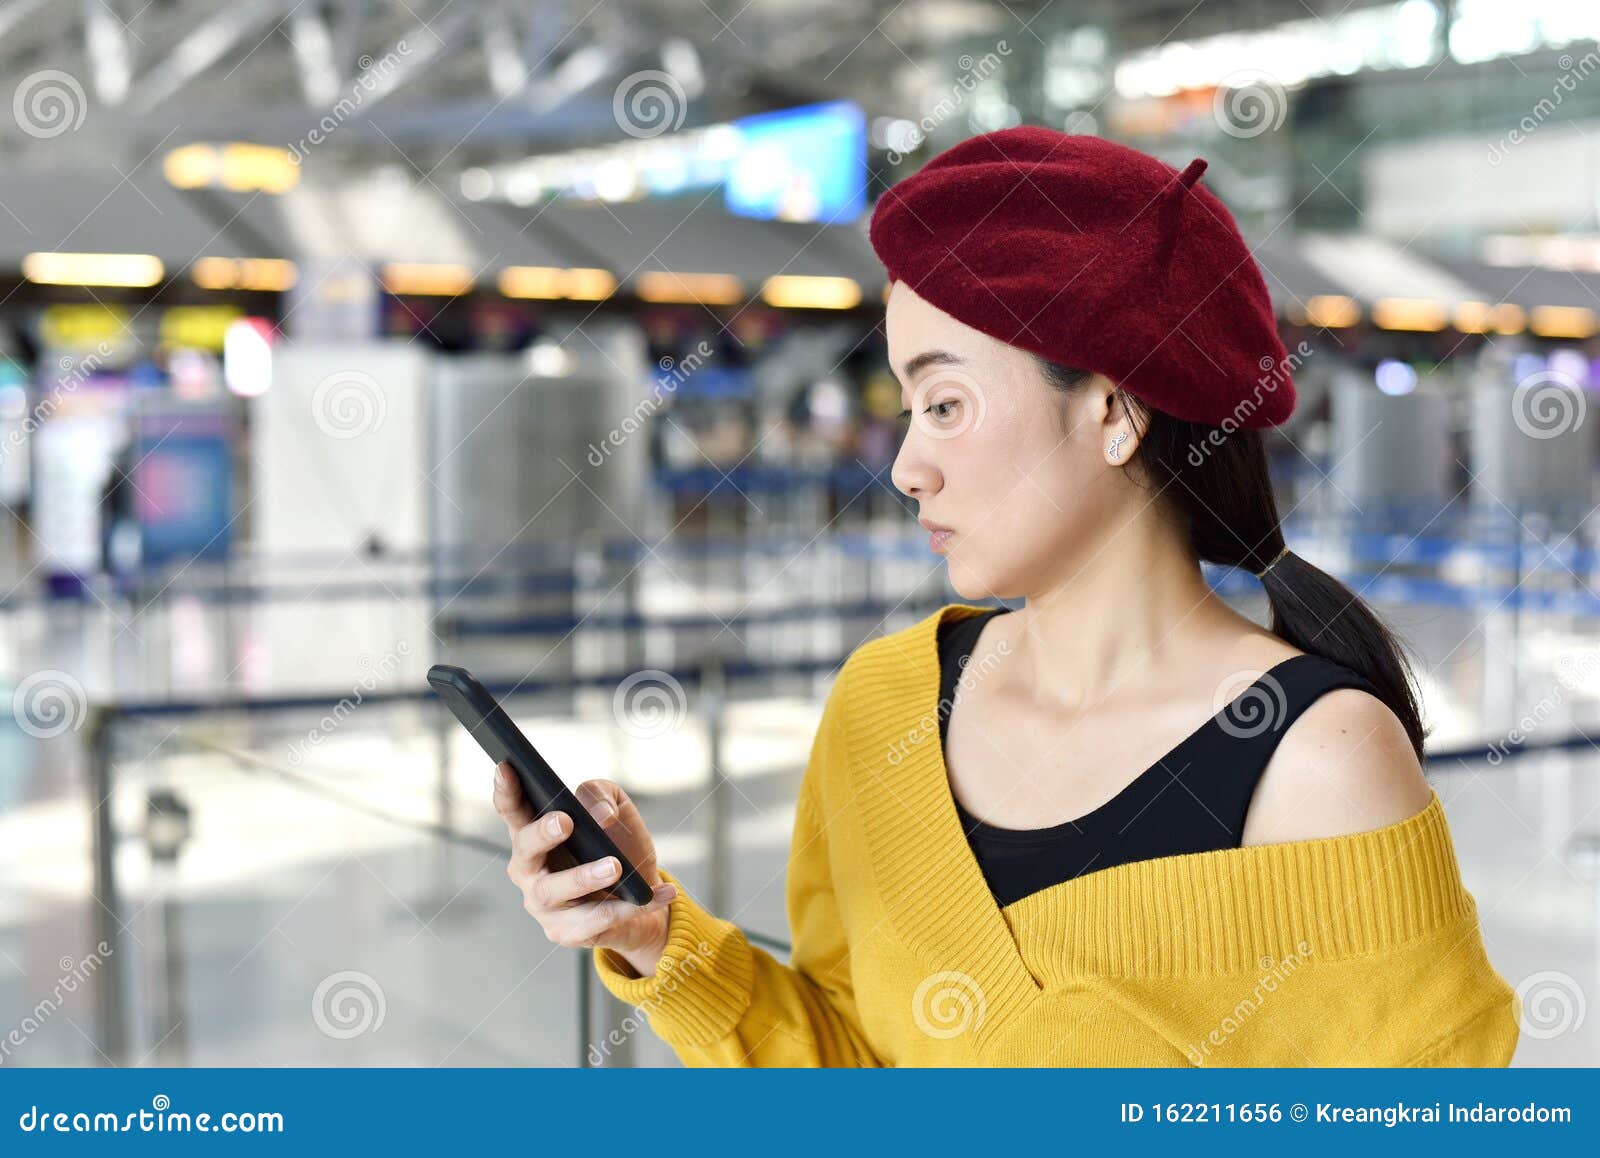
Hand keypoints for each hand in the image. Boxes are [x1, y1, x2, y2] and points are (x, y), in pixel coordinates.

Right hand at [493, 761, 676, 977]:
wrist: (641, 897)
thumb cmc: (617, 846)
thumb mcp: (614, 810)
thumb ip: (601, 796)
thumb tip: (600, 814)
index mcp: (534, 834)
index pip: (513, 810)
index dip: (505, 789)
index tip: (507, 765)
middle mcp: (530, 870)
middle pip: (526, 851)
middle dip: (543, 834)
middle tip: (566, 821)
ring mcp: (544, 904)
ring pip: (555, 891)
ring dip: (584, 877)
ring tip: (616, 866)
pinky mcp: (566, 932)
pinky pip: (598, 919)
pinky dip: (632, 906)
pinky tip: (661, 892)